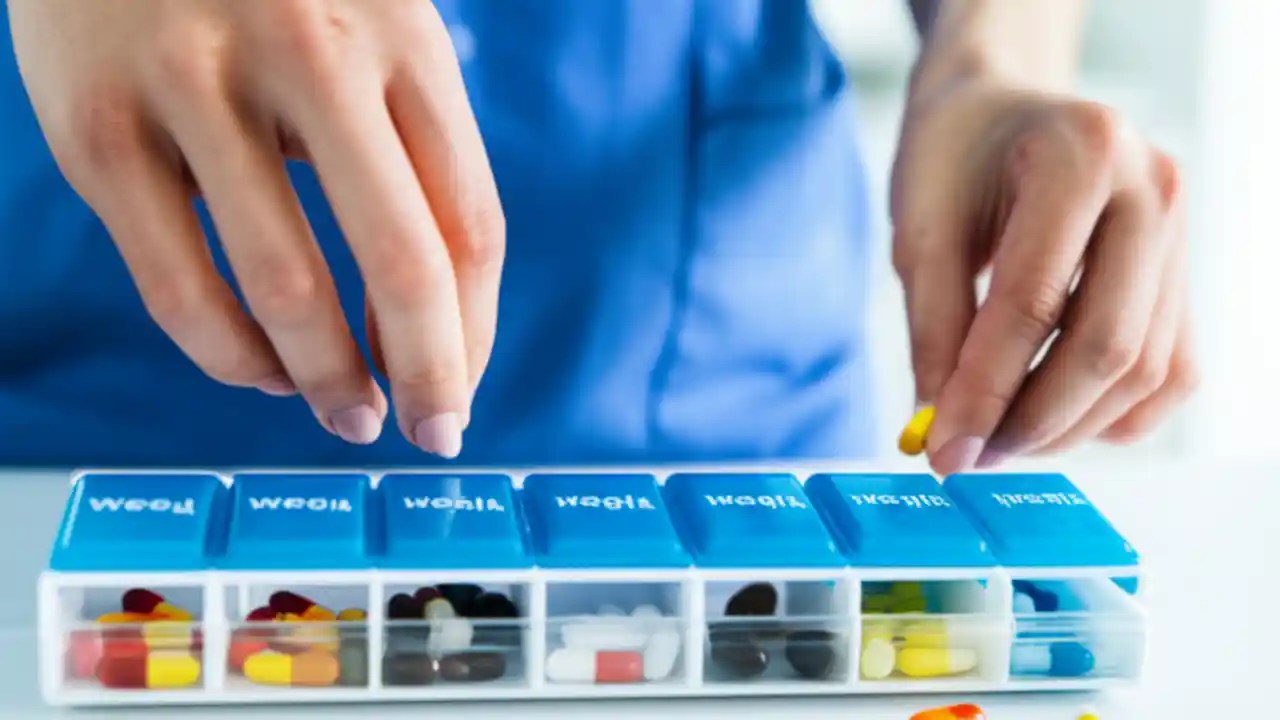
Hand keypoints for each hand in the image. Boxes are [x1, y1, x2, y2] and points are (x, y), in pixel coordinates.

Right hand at [8, 0, 503, 456]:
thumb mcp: (371, 30)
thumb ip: (408, 151)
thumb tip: (431, 322)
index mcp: (403, 39)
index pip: (471, 224)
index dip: (474, 335)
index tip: (463, 394)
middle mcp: (310, 54)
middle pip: (405, 265)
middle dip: (427, 378)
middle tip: (427, 435)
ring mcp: (194, 86)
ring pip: (285, 290)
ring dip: (326, 381)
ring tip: (345, 414)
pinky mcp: (96, 127)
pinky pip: (176, 286)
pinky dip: (230, 356)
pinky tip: (260, 372)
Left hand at [891, 74, 1196, 473]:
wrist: (1000, 111)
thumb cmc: (953, 159)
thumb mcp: (920, 230)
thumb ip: (934, 331)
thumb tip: (941, 434)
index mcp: (1083, 153)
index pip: (1034, 300)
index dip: (985, 389)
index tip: (941, 450)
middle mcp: (1154, 189)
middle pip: (1108, 345)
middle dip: (1032, 421)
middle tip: (968, 457)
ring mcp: (1183, 234)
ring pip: (1146, 371)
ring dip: (1070, 427)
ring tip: (997, 439)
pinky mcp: (1185, 276)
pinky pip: (1170, 373)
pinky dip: (1111, 414)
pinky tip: (1048, 415)